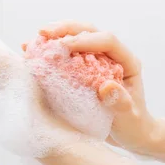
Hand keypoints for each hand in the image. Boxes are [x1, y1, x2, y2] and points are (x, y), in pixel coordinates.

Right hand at [38, 21, 158, 152]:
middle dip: (66, 30)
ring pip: (77, 38)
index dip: (86, 40)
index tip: (64, 46)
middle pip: (90, 32)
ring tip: (33, 41)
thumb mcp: (129, 119)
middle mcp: (113, 57)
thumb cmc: (133, 127)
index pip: (108, 41)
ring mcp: (98, 61)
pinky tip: (31, 52)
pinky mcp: (85, 69)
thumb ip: (120, 103)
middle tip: (43, 33)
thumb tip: (106, 87)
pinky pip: (67, 54)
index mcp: (128, 62)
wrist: (131, 134)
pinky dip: (50, 51)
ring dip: (55, 37)